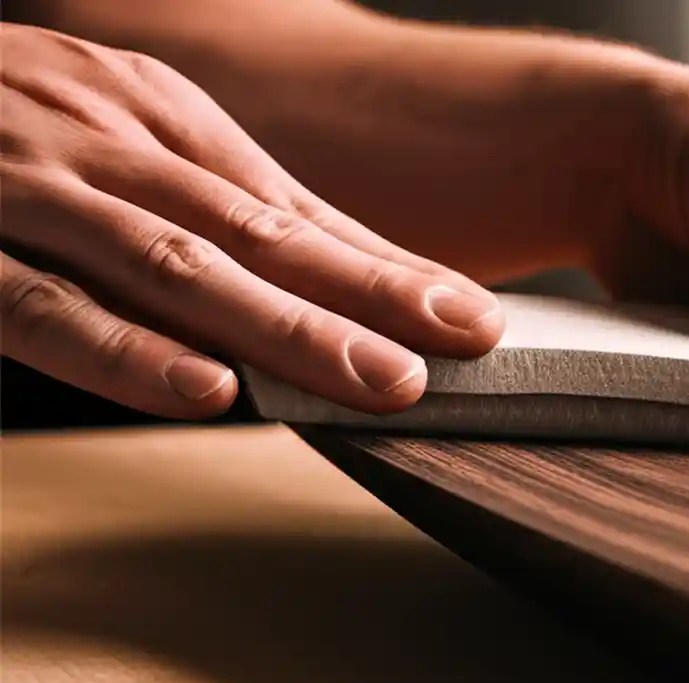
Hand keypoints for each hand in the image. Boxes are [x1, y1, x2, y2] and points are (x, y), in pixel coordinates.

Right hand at [0, 24, 502, 418]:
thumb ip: (200, 197)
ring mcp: (28, 189)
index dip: (390, 264)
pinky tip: (203, 390)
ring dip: (286, 330)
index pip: (296, 205)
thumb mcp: (108, 133)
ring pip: (176, 267)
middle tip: (463, 344)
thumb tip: (324, 270)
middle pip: (262, 231)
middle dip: (371, 295)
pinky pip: (43, 306)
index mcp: (153, 114)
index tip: (472, 314)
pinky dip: (124, 350)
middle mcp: (106, 139)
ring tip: (378, 380)